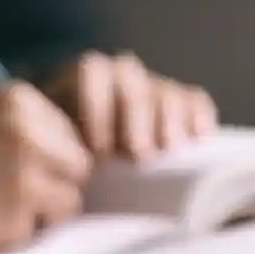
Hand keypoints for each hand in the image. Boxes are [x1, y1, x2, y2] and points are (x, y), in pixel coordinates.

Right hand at [0, 82, 91, 253]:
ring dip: (41, 211)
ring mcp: (25, 173)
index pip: (70, 135)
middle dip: (52, 184)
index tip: (2, 164)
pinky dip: (19, 232)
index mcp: (18, 100)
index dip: (45, 158)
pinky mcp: (18, 215)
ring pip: (70, 201)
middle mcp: (28, 131)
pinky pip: (42, 230)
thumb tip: (81, 149)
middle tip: (2, 190)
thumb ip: (25, 126)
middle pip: (80, 167)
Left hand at [42, 51, 218, 159]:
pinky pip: (195, 101)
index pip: (91, 73)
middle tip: (138, 153)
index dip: (96, 109)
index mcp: (82, 79)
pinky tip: (199, 137)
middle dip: (135, 116)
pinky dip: (199, 117)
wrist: (92, 163)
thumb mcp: (54, 151)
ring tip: (167, 149)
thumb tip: (59, 181)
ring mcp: (154, 88)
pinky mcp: (183, 104)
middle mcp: (121, 75)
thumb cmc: (69, 159)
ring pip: (165, 90)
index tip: (97, 152)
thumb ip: (55, 153)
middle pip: (131, 78)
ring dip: (168, 119)